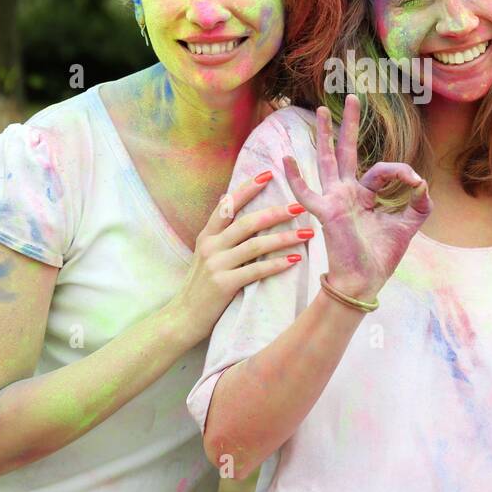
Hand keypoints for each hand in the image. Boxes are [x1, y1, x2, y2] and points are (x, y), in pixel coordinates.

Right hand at [168, 171, 309, 344]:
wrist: (183, 317)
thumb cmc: (201, 285)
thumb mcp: (206, 254)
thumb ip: (221, 234)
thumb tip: (236, 206)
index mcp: (207, 235)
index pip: (228, 205)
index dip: (247, 189)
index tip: (268, 174)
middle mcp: (210, 246)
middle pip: (247, 222)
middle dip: (276, 212)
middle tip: (300, 206)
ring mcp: (216, 265)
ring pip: (255, 245)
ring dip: (284, 238)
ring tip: (307, 234)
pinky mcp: (223, 284)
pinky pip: (255, 271)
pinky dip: (276, 264)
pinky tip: (294, 260)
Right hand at [283, 93, 430, 301]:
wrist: (365, 280)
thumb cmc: (381, 256)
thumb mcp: (408, 225)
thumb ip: (419, 203)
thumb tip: (421, 182)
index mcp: (366, 195)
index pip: (382, 169)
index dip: (402, 172)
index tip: (416, 184)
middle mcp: (348, 192)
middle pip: (347, 151)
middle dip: (350, 125)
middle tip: (353, 97)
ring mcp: (335, 200)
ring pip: (328, 161)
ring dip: (326, 136)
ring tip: (322, 110)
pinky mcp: (326, 212)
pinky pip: (306, 193)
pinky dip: (295, 178)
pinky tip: (285, 160)